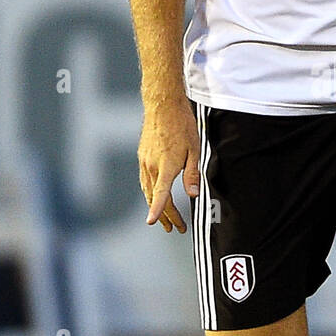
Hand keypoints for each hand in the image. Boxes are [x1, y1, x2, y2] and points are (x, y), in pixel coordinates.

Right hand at [138, 98, 200, 231]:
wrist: (162, 106)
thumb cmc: (181, 126)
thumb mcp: (194, 149)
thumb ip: (192, 174)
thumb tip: (192, 194)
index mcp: (166, 166)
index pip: (161, 194)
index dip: (158, 210)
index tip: (151, 223)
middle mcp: (152, 166)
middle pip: (155, 198)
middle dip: (166, 216)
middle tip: (176, 229)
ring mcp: (144, 162)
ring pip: (148, 191)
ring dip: (156, 207)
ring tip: (165, 221)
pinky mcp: (142, 157)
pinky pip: (144, 181)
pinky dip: (150, 194)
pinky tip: (155, 198)